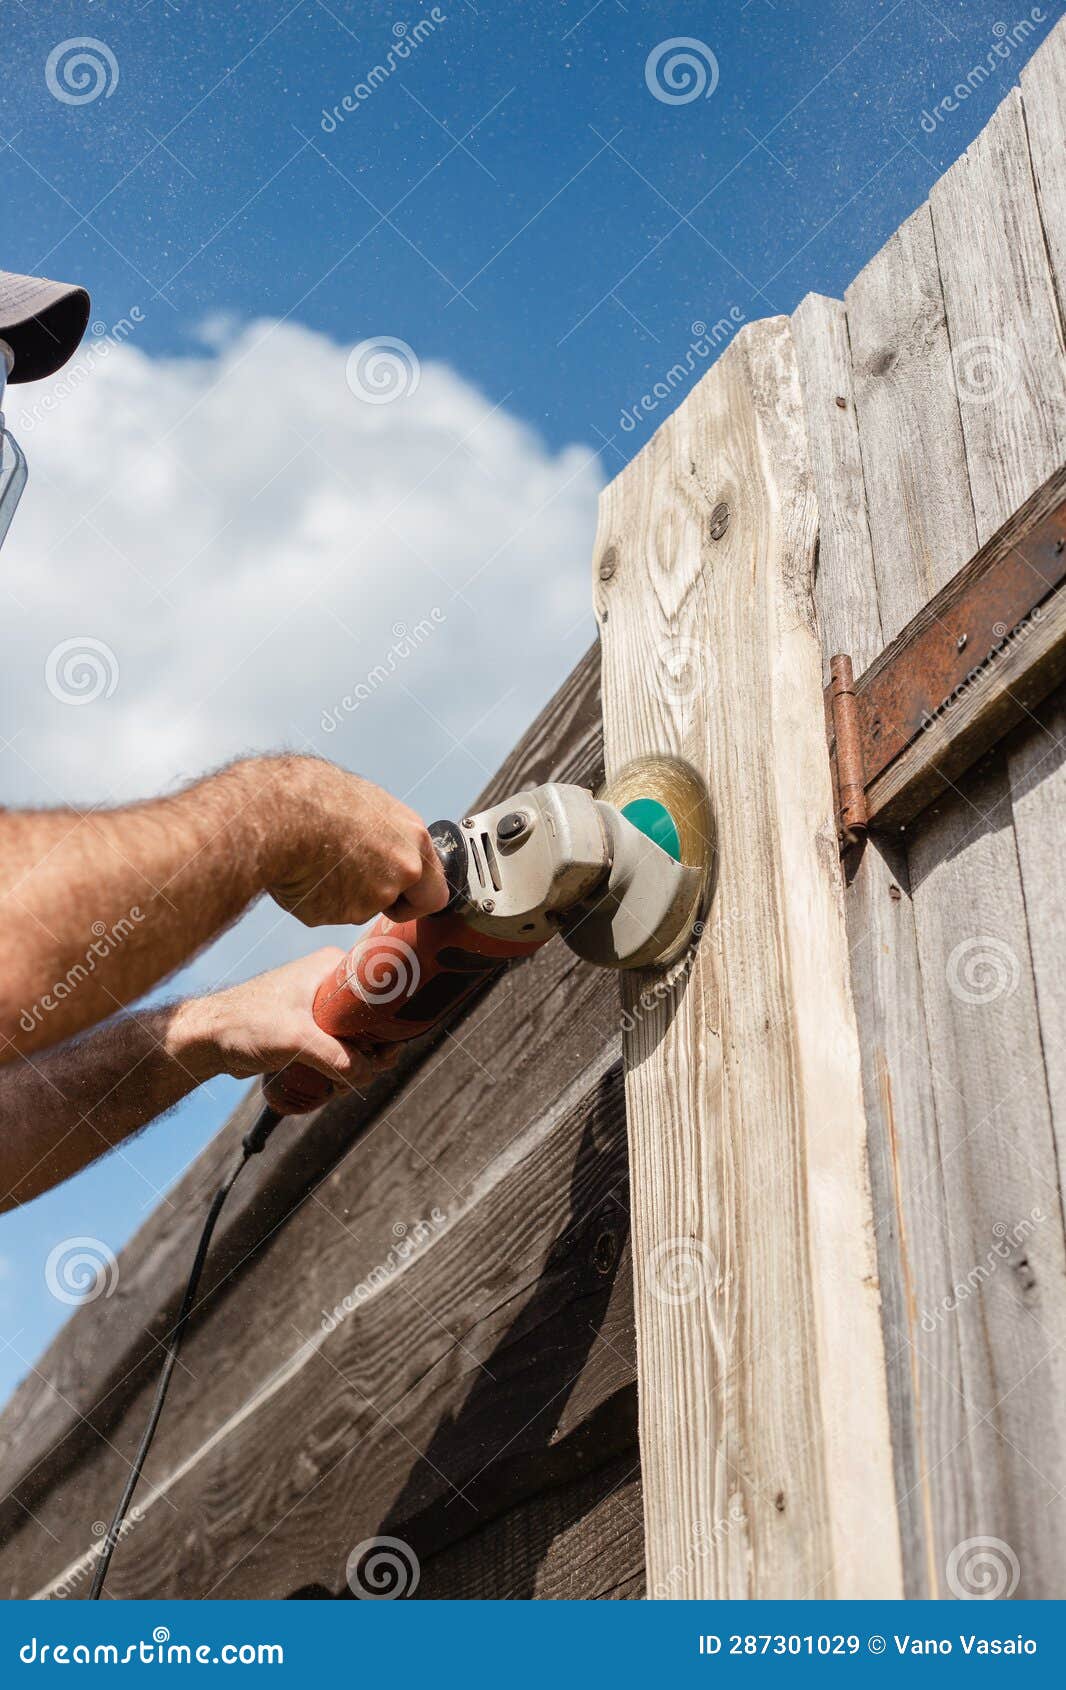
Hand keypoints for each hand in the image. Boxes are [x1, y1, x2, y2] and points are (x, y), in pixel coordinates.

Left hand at [170, 950, 396, 1091]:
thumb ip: (336, 1057)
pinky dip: (343, 1066)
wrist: (209, 1038)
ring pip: (359, 1037)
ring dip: (357, 1064)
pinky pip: (341, 1046)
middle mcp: (332, 982)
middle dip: (373, 1051)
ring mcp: (323, 1005)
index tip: (386, 1050)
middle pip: (374, 1019)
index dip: (391, 1023)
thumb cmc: (246, 1023)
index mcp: (334, 967)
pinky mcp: (312, 1027)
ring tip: (343, 1083)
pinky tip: (335, 1083)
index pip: (383, 990)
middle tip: (362, 1073)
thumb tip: (368, 1075)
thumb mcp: (297, 1039)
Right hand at [256, 756, 449, 925]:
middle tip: (364, 888)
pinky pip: (329, 911)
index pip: (436, 887)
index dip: (417, 892)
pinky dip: (318, 898)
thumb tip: (382, 842)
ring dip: (344, 893)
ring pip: (361, 907)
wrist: (279, 815)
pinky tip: (304, 871)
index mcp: (413, 839)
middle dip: (395, 907)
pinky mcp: (339, 914)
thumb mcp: (368, 805)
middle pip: (410, 907)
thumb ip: (387, 835)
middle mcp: (402, 871)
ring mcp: (372, 897)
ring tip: (317, 858)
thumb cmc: (316, 797)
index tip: (405, 893)